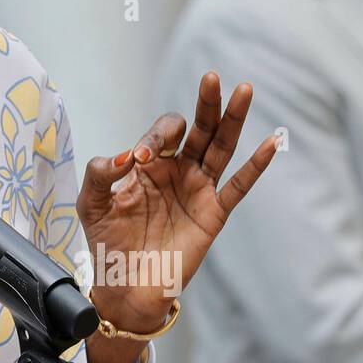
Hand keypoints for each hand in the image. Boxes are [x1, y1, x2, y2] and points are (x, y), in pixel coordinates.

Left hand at [76, 71, 276, 335]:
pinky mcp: (212, 214)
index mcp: (150, 164)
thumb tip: (125, 156)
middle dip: (206, 103)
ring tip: (245, 89)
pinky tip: (271, 142)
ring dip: (233, 119)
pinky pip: (238, 186)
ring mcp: (198, 190)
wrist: (124, 285)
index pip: (163, 133)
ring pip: (221, 147)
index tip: (138, 158)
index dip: (154, 137)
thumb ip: (99, 174)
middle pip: (199, 128)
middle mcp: (177, 171)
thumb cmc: (108, 242)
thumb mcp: (91, 203)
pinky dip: (256, 166)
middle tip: (211, 77)